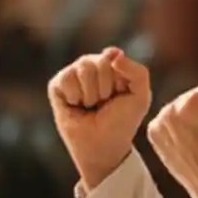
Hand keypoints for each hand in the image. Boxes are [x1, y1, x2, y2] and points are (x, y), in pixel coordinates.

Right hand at [48, 47, 152, 188]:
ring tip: (91, 105)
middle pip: (100, 61)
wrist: (103, 145)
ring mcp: (74, 73)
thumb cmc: (122, 121)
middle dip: (106, 88)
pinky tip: (77, 106)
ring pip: (83, 67)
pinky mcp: (57, 85)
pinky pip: (67, 78)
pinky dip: (75, 96)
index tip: (120, 94)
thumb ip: (138, 72)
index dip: (119, 79)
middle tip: (104, 103)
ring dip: (91, 93)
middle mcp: (92, 64)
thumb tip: (112, 52)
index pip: (113, 56)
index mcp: (112, 64)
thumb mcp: (140, 97)